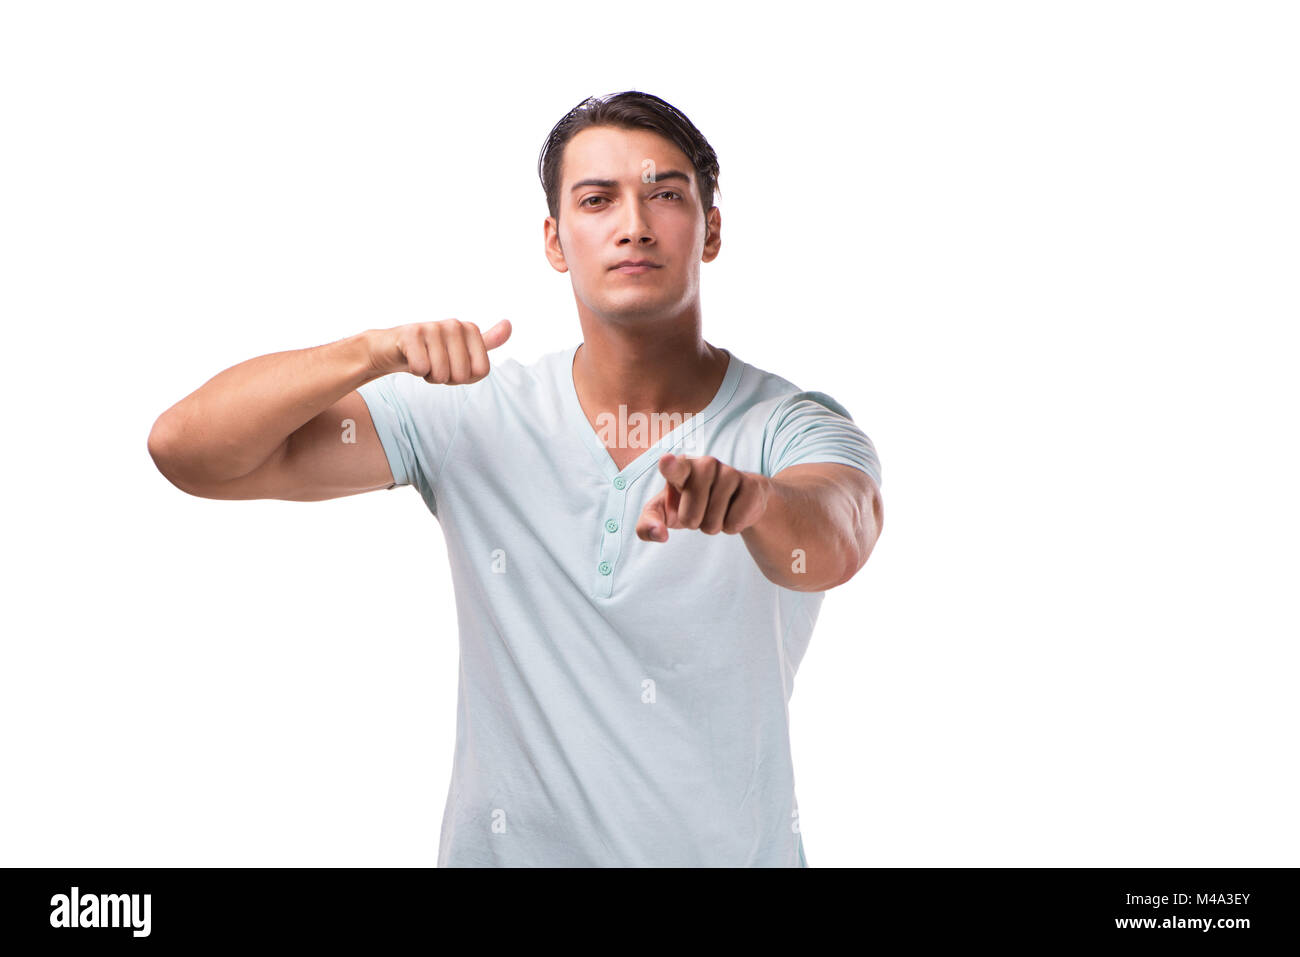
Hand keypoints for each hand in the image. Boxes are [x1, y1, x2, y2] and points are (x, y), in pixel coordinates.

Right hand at [366, 318, 511, 382]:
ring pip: (442, 374)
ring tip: (424, 360)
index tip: (452, 364)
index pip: (480, 372)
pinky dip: (416, 371)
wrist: (393, 348)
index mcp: (470, 329)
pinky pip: (421, 368)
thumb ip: (488, 341)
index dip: (464, 377)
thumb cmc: (432, 352)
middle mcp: (454, 324)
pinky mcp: (410, 333)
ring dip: (430, 375)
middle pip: (461, 375)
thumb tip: (509, 325)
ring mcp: (432, 327)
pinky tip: (411, 359)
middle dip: (446, 378)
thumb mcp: (463, 348)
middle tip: (435, 364)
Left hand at [636, 453, 770, 541]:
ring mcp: (731, 473)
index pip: (674, 468)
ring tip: (717, 509)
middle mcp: (706, 464)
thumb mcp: (664, 513)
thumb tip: (659, 534)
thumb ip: (648, 524)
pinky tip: (734, 509)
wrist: (733, 499)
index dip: (670, 466)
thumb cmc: (688, 503)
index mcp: (681, 468)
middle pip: (690, 519)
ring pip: (713, 524)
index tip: (666, 461)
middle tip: (700, 509)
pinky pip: (734, 524)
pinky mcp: (752, 486)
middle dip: (694, 523)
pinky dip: (732, 526)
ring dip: (713, 525)